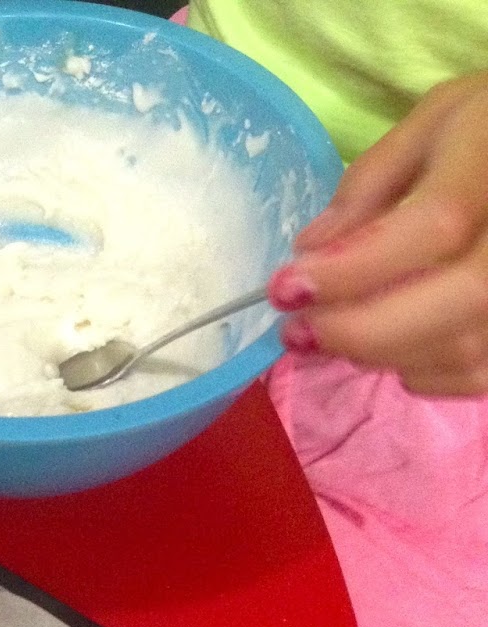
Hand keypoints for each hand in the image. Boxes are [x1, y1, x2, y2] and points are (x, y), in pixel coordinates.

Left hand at [267, 72, 487, 394]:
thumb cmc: (484, 133)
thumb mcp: (432, 124)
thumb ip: (370, 183)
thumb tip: (310, 251)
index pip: (436, 225)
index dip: (356, 267)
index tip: (285, 288)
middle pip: (459, 298)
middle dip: (362, 327)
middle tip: (297, 331)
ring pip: (462, 348)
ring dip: (381, 352)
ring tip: (334, 333)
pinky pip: (473, 374)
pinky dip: (419, 370)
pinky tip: (390, 344)